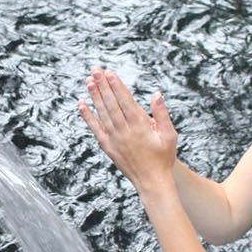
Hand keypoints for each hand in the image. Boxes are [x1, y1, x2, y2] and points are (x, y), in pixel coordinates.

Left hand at [77, 65, 177, 195]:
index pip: (125, 101)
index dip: (116, 86)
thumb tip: (156, 94)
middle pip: (111, 103)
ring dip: (95, 96)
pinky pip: (95, 129)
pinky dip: (88, 116)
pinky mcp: (108, 147)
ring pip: (102, 113)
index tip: (109, 72)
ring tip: (89, 81)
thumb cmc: (163, 157)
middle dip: (102, 85)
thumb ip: (162, 114)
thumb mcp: (170, 135)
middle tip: (95, 69)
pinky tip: (82, 104)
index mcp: (140, 126)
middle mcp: (124, 131)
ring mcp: (114, 139)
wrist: (152, 182)